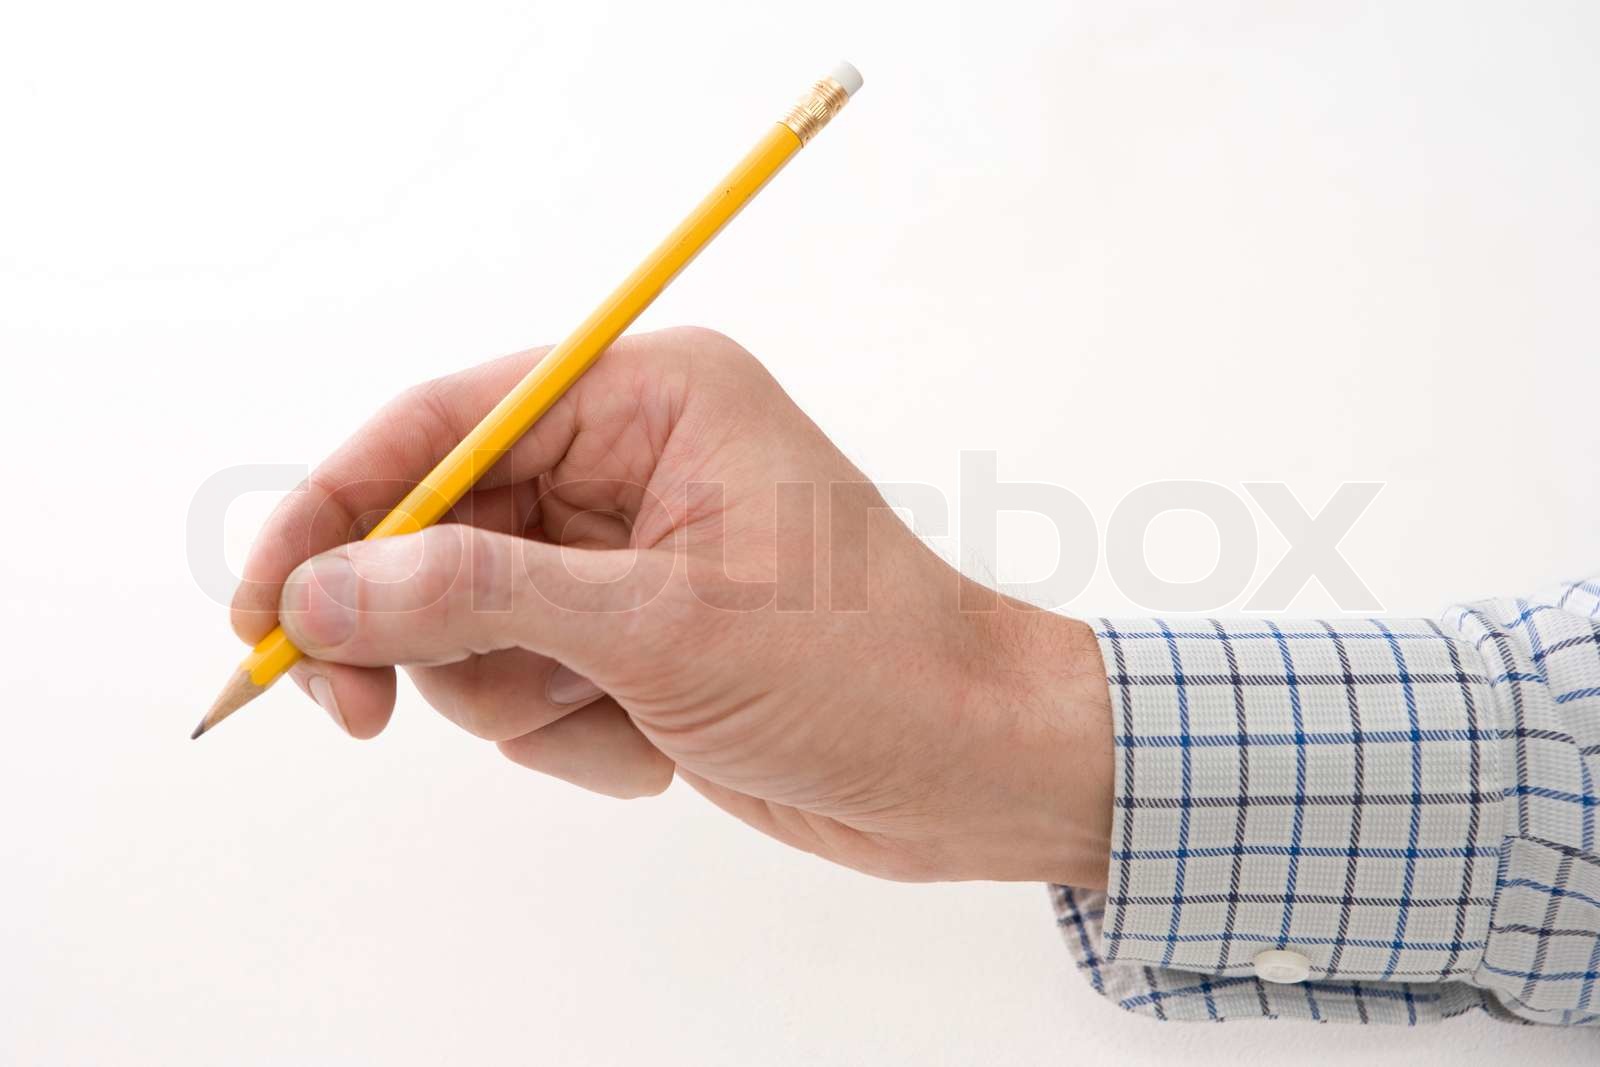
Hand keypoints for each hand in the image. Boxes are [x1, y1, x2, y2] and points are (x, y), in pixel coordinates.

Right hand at [232, 327, 1112, 885]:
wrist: (967, 770)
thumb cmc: (864, 671)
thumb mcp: (660, 629)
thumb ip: (479, 597)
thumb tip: (323, 588)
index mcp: (651, 397)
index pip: (444, 424)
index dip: (336, 508)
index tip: (264, 605)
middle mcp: (632, 459)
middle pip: (438, 529)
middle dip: (419, 632)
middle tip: (364, 716)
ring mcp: (626, 555)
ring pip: (472, 624)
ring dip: (522, 700)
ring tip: (618, 722)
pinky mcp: (632, 638)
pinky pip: (526, 686)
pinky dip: (571, 735)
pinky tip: (661, 751)